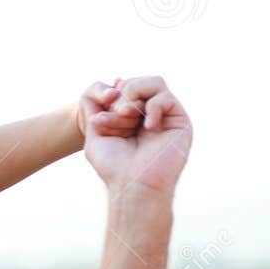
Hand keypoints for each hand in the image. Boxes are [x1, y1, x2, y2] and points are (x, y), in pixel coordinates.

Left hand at [80, 75, 191, 194]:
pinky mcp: (180, 121)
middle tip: (115, 116)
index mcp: (133, 119)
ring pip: (155, 82)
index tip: (97, 121)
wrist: (133, 186)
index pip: (123, 90)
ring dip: (135, 94)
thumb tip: (89, 93)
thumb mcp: (96, 135)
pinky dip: (153, 106)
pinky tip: (147, 127)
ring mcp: (166, 117)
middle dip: (120, 97)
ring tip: (126, 114)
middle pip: (138, 83)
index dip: (109, 98)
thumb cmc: (113, 167)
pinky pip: (166, 97)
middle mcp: (150, 115)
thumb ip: (93, 111)